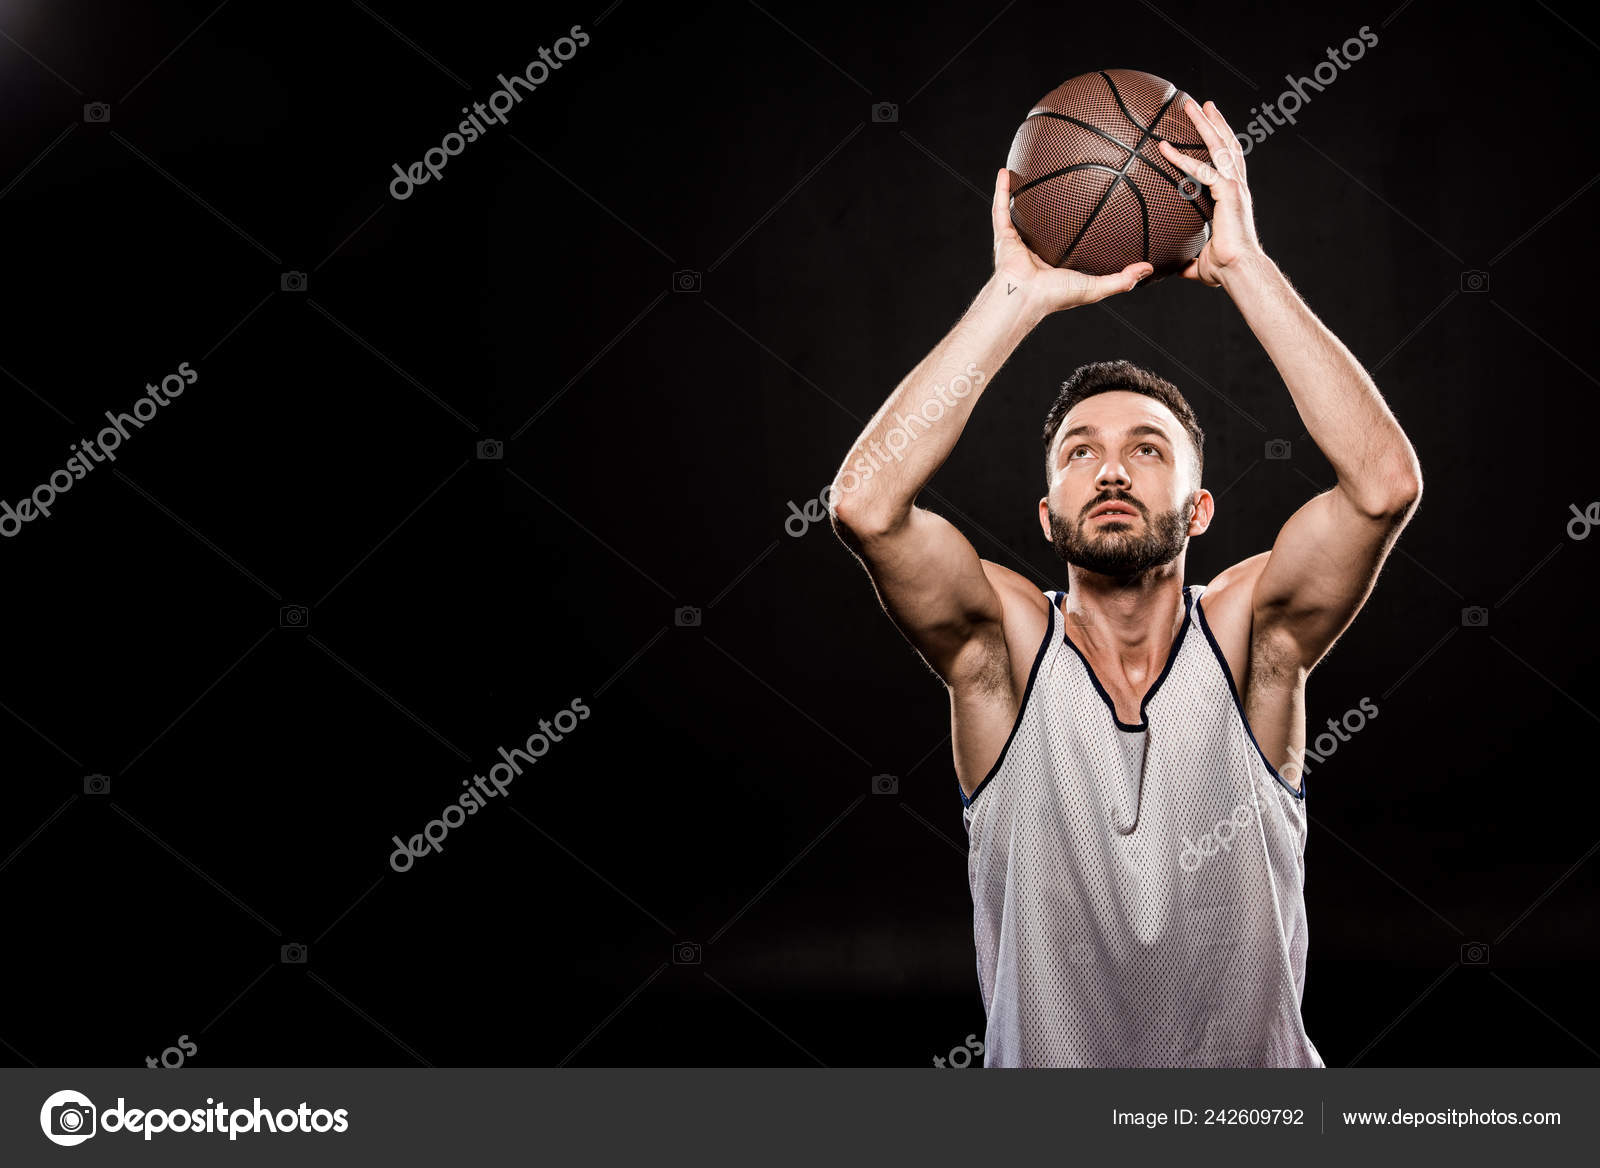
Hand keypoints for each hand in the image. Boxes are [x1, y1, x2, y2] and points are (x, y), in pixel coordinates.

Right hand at [991, 168, 1152, 313]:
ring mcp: (1018, 241)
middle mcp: (1036, 249)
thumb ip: (1122, 279)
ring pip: (1019, 212)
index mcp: (1055, 261)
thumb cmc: (1056, 296)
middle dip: (1048, 205)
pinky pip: (1001, 209)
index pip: (1067, 240)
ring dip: (1020, 193)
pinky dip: (1001, 191)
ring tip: (1027, 171)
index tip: (1090, 208)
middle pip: (1042, 222)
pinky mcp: (1004, 236)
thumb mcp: (1096, 287)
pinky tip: (1003, 172)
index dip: (1076, 225)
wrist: (1026, 297)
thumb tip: (1149, 267)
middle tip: (1062, 184)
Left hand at [1156, 100, 1264, 285]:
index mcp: (1233, 197)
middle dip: (1214, 122)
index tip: (1210, 126)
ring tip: (1190, 105)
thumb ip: (1189, 260)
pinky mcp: (1228, 193)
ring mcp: (1235, 187)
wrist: (1239, 271)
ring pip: (1219, 147)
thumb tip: (1173, 270)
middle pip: (1226, 145)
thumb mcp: (1202, 262)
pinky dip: (1182, 159)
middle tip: (1201, 103)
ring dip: (1204, 124)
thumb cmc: (1226, 269)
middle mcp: (1237, 187)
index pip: (1227, 162)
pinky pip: (1202, 170)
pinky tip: (1165, 148)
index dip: (1220, 142)